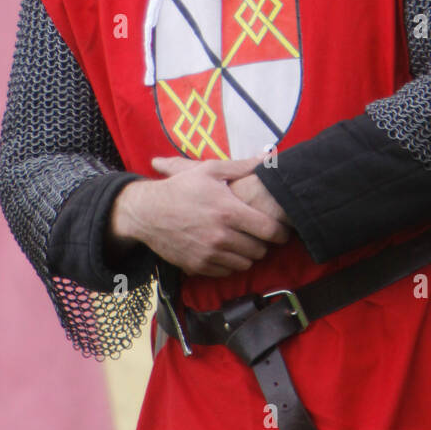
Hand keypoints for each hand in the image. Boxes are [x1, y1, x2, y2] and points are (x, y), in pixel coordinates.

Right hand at [108, 154, 287, 276]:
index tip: (282, 230)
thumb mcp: (209, 170)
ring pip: (245, 264)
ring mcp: (209, 254)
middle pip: (259, 250)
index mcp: (229, 211)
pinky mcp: (198, 266)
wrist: (148, 212)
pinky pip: (227, 272)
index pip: (269, 230)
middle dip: (263, 243)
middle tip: (259, 234)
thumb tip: (269, 158)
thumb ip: (242, 166)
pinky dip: (230, 263)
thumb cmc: (181, 187)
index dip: (281, 232)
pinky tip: (226, 249)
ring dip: (247, 254)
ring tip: (243, 241)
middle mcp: (221, 236)